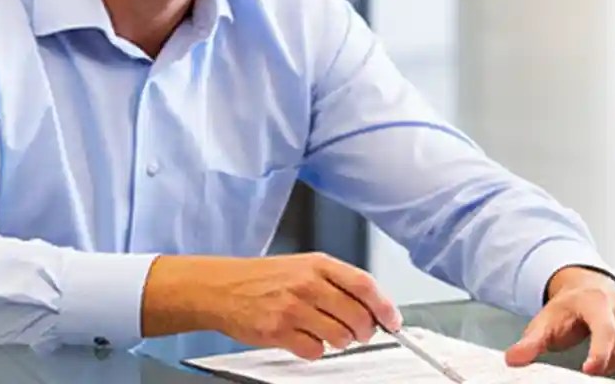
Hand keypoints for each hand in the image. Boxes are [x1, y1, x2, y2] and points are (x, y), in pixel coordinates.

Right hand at [141, 252, 401, 359]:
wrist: (221, 287)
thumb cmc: (263, 278)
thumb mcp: (302, 266)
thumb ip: (336, 281)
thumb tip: (372, 304)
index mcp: (318, 264)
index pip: (364, 285)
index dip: (385, 306)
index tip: (393, 320)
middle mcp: (308, 284)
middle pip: (357, 315)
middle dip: (365, 331)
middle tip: (360, 333)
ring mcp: (293, 308)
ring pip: (340, 336)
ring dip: (340, 341)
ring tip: (326, 333)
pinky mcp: (278, 331)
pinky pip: (315, 351)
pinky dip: (316, 350)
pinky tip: (305, 339)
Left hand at [505, 266, 614, 376]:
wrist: (587, 290)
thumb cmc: (568, 309)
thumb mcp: (545, 323)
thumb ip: (530, 343)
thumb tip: (513, 359)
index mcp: (596, 299)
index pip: (606, 331)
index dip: (600, 355)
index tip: (588, 370)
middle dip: (607, 365)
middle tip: (591, 367)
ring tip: (605, 360)